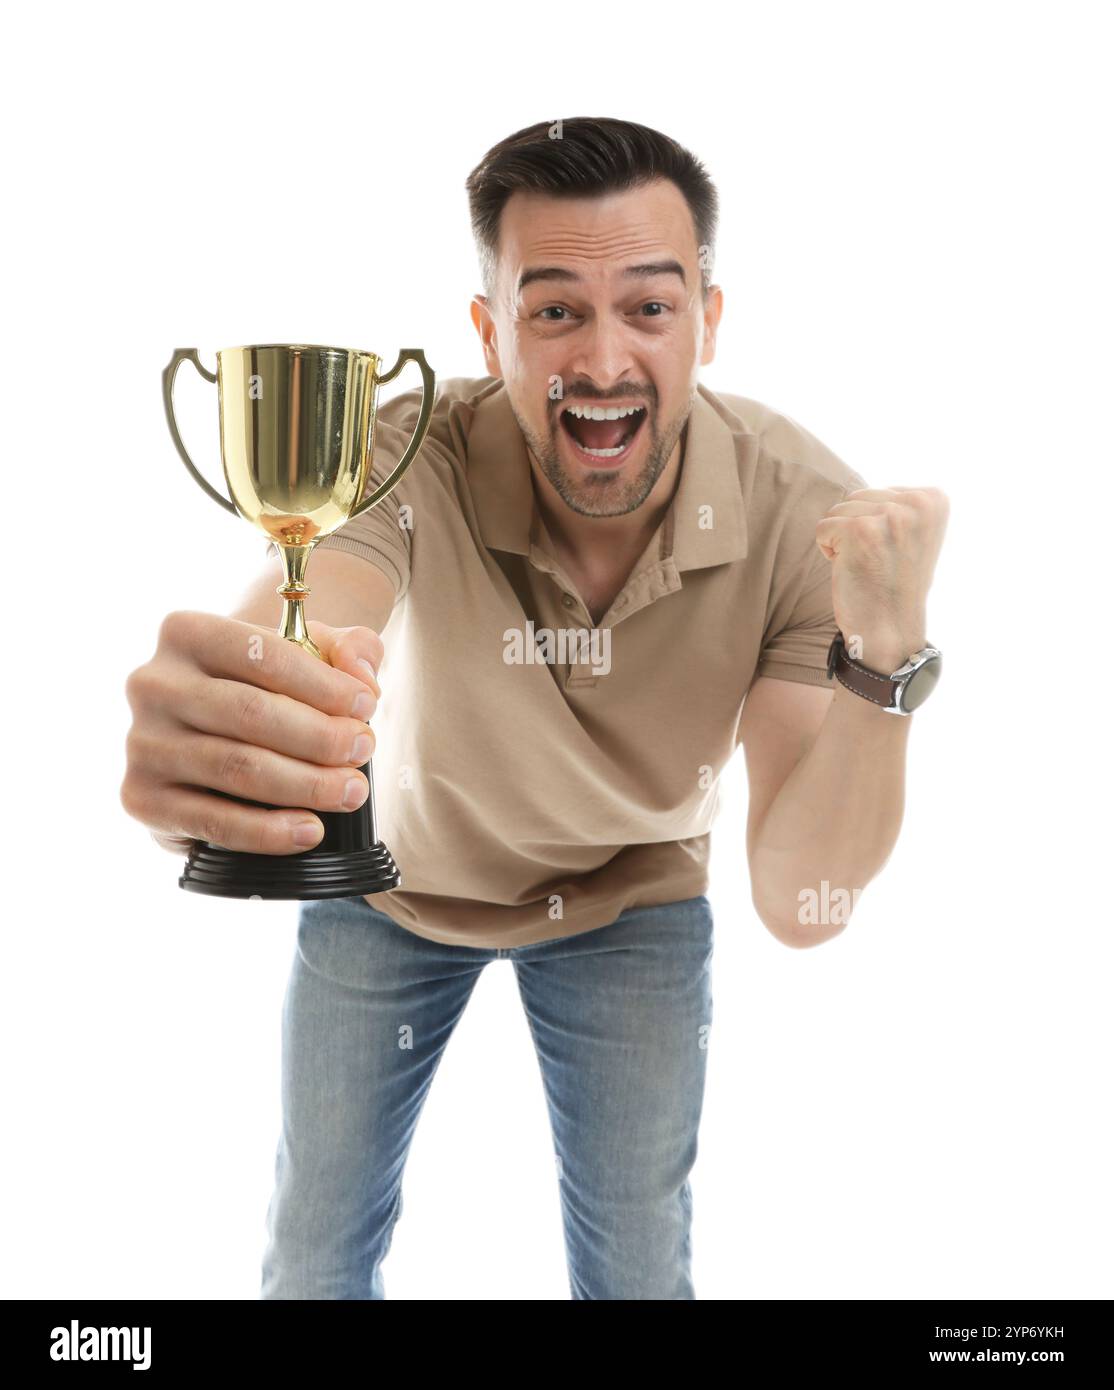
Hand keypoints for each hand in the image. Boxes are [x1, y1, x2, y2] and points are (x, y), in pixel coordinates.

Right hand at [121, 611, 382, 855]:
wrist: (211, 737)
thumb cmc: (269, 688)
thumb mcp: (312, 654)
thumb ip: (350, 649)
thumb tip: (362, 676)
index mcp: (186, 633)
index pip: (263, 655)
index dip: (323, 685)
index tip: (366, 709)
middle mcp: (153, 684)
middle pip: (250, 713)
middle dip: (320, 737)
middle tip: (363, 752)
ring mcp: (142, 743)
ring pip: (236, 767)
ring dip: (306, 784)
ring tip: (351, 791)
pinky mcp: (142, 798)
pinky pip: (214, 820)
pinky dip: (269, 831)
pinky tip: (311, 830)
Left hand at [815, 486, 948, 670]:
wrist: (890, 629)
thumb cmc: (894, 583)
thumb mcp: (913, 534)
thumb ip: (898, 504)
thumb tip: (865, 487)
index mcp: (934, 499)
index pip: (879, 492)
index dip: (876, 525)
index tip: (895, 553)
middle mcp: (917, 504)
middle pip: (857, 497)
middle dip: (857, 530)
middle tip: (879, 562)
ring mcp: (889, 516)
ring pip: (838, 511)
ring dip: (843, 541)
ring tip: (867, 566)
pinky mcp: (859, 531)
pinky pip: (823, 528)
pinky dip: (829, 551)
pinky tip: (852, 570)